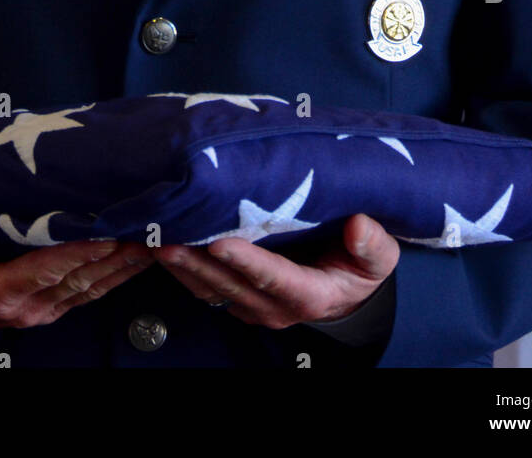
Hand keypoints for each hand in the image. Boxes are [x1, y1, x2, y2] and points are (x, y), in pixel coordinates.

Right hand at [0, 209, 152, 337]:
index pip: (44, 270)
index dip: (76, 252)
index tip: (105, 233)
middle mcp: (26, 304)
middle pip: (78, 277)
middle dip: (115, 253)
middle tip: (143, 224)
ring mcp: (42, 309)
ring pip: (91, 286)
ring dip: (124, 264)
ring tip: (152, 236)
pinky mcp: (51, 307)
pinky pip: (90, 291)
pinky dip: (116, 274)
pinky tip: (136, 256)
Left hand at [152, 213, 398, 328]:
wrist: (347, 290)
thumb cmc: (360, 266)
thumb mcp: (379, 257)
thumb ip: (371, 244)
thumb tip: (358, 226)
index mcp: (308, 294)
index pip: (273, 278)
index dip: (245, 262)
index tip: (219, 243)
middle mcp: (273, 305)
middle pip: (229, 284)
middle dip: (195, 261)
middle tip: (166, 236)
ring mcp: (250, 304)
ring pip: (208, 287)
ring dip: (179, 265)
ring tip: (152, 238)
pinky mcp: (235, 296)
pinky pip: (203, 285)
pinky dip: (180, 267)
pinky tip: (160, 243)